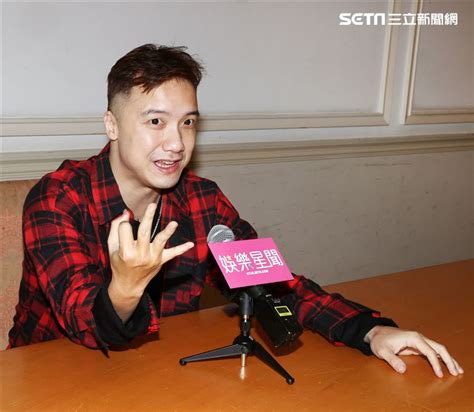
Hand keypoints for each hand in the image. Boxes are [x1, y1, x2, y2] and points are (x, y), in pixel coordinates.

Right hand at [107, 203, 193, 319]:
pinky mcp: (161, 261)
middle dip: (148, 217)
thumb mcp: (112, 247)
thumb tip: (124, 213)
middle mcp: (140, 255)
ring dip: (168, 232)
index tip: (124, 224)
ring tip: (174, 223)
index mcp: (126, 251)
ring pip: (161, 242)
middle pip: (144, 232)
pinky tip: (191, 244)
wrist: (129, 285)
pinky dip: (182, 249)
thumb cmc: (119, 263)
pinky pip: (173, 254)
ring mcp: (152, 258)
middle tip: (152, 205)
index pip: (126, 229)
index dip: (124, 223)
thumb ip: (115, 229)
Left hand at [365, 326, 463, 377]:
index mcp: (412, 337)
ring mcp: (419, 340)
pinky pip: (433, 351)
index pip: (429, 350)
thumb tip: (402, 370)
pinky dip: (442, 358)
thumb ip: (392, 360)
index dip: (435, 363)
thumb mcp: (382, 351)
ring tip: (458, 370)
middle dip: (448, 359)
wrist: (376, 333)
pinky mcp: (418, 345)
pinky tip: (448, 365)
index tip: (439, 374)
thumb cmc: (379, 341)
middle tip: (456, 372)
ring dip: (448, 359)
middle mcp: (418, 337)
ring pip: (438, 348)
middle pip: (438, 347)